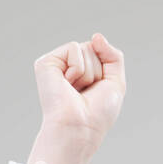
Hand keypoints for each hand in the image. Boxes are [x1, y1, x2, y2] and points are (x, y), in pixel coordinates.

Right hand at [31, 33, 126, 157]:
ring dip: (89, 73)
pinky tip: (68, 84)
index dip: (106, 72)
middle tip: (85, 93)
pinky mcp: (46, 63)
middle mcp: (69, 67)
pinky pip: (74, 48)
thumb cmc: (97, 114)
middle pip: (95, 49)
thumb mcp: (116, 83)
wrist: (80, 127)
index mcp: (84, 73)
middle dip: (98, 72)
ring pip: (86, 48)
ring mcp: (57, 64)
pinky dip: (78, 68)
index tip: (96, 93)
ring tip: (76, 90)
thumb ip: (113, 56)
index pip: (102, 52)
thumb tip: (96, 36)